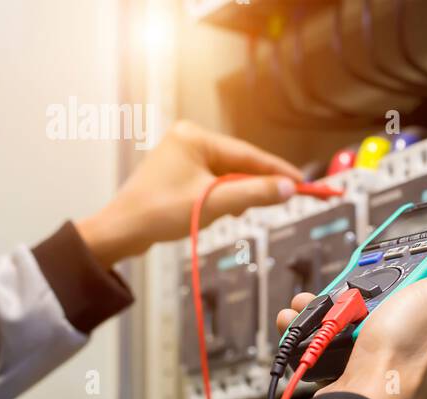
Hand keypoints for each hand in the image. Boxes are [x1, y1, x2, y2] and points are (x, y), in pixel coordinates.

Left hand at [76, 121, 301, 267]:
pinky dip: (223, 197)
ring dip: (237, 195)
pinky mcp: (180, 172)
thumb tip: (289, 188)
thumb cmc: (159, 213)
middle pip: (240, 164)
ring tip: (230, 213)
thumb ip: (255, 194)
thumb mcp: (213, 204)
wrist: (120, 232)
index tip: (305, 183)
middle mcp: (189, 139)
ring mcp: (183, 155)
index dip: (279, 171)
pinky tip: (219, 211)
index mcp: (195, 137)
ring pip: (228, 175)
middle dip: (255, 186)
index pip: (248, 154)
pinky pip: (214, 181)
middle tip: (283, 201)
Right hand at [276, 250, 426, 398]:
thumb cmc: (408, 355)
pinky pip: (344, 338)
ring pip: (368, 317)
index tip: (413, 260)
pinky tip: (314, 321)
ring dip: (342, 305)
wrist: (364, 398)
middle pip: (404, 299)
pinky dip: (326, 328)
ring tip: (327, 302)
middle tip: (367, 286)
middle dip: (377, 287)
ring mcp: (397, 359)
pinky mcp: (366, 368)